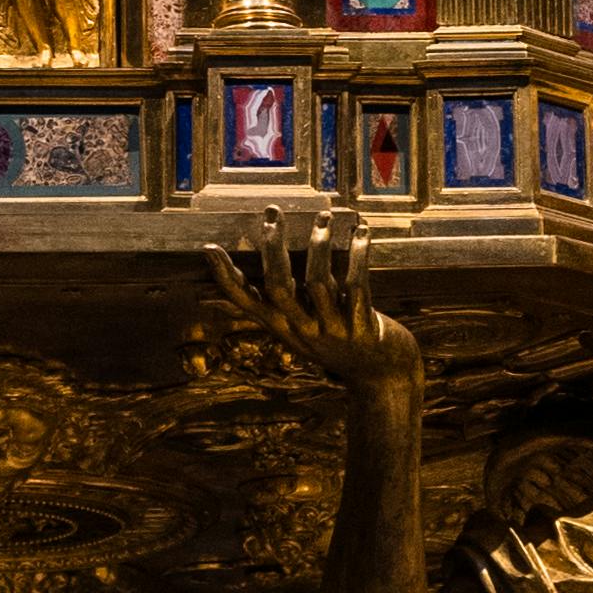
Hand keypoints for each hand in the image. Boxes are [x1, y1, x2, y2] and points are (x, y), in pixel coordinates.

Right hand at [205, 212, 422, 412]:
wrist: (382, 378)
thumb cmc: (342, 342)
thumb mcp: (309, 328)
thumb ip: (292, 302)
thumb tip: (275, 259)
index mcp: (284, 328)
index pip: (246, 302)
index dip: (226, 277)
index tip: (210, 247)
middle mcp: (302, 330)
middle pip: (278, 287)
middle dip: (273, 248)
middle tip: (273, 215)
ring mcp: (332, 331)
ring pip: (317, 282)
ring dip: (319, 244)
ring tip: (324, 216)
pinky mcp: (362, 328)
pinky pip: (356, 287)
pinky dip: (358, 256)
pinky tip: (361, 233)